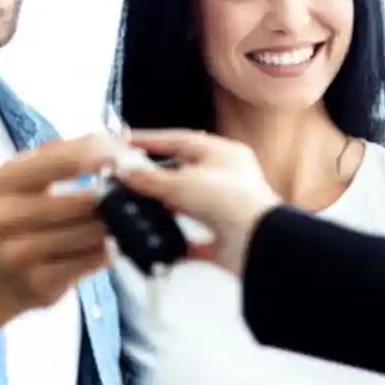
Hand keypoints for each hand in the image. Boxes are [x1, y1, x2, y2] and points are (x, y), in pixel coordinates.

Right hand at [0, 134, 117, 312]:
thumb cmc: (23, 217)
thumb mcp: (32, 179)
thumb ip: (74, 155)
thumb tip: (124, 138)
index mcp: (7, 179)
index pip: (69, 159)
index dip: (109, 156)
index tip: (133, 160)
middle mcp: (7, 215)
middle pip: (86, 201)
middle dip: (117, 197)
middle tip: (139, 194)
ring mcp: (20, 252)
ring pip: (92, 233)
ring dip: (115, 226)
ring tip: (125, 219)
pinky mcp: (39, 283)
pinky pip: (91, 261)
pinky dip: (108, 251)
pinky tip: (110, 245)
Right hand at [116, 130, 281, 275]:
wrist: (257, 244)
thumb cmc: (233, 203)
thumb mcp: (181, 184)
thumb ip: (149, 179)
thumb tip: (128, 173)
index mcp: (225, 154)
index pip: (182, 140)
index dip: (152, 140)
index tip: (129, 143)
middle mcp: (230, 180)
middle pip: (185, 173)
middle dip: (158, 177)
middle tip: (132, 179)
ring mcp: (229, 210)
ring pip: (190, 205)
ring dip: (166, 208)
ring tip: (142, 209)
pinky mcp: (226, 239)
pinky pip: (196, 241)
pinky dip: (178, 242)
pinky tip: (161, 243)